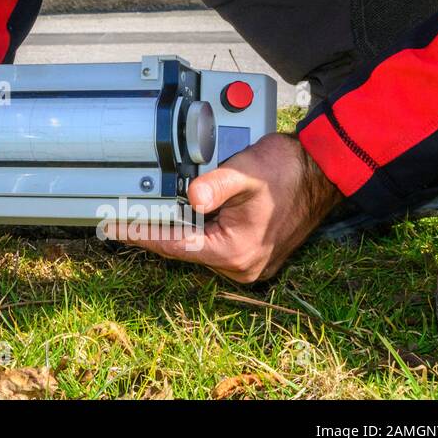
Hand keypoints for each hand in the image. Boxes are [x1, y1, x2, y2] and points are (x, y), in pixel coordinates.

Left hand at [105, 133, 343, 283]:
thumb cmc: (288, 171)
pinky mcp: (252, 254)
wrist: (323, 173)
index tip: (114, 229)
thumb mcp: (245, 172)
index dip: (141, 235)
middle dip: (154, 230)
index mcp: (236, 252)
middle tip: (122, 215)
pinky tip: (183, 211)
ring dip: (176, 228)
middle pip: (182, 249)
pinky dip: (196, 228)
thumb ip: (216, 184)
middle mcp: (241, 266)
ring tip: (148, 210)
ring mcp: (248, 262)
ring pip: (196, 247)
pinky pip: (212, 244)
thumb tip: (192, 194)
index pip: (174, 246)